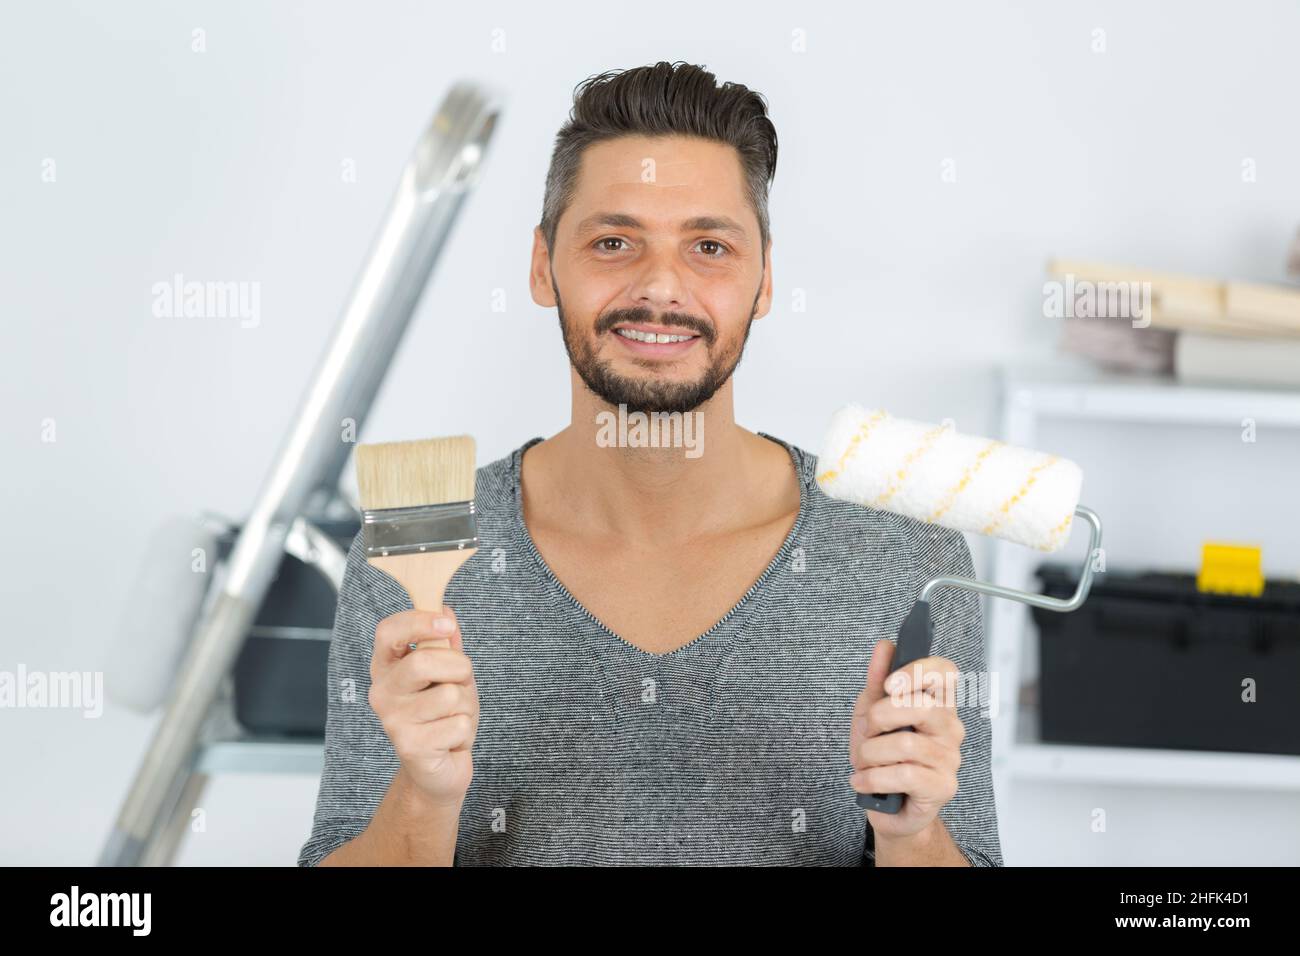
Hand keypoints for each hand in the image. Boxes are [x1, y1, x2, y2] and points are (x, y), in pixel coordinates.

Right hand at [368, 606, 477, 807]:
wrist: (439, 768)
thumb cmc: (442, 713)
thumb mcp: (448, 672)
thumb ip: (445, 642)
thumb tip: (444, 608)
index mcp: (387, 666)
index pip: (388, 631)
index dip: (418, 621)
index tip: (448, 623)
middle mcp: (382, 691)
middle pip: (421, 662)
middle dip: (458, 668)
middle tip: (461, 680)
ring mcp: (393, 721)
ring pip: (448, 695)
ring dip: (465, 704)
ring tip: (452, 716)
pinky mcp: (410, 747)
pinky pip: (457, 724)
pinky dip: (465, 731)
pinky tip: (450, 739)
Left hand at [849, 637, 964, 839]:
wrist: (884, 804)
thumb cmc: (881, 755)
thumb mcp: (870, 713)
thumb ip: (877, 680)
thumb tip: (885, 646)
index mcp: (937, 703)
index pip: (945, 672)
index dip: (918, 671)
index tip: (889, 684)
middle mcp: (950, 727)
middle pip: (920, 706)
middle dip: (879, 718)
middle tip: (868, 733)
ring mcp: (950, 758)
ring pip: (905, 743)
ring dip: (870, 753)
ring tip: (864, 762)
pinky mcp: (943, 787)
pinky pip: (904, 774)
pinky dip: (873, 778)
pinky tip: (863, 781)